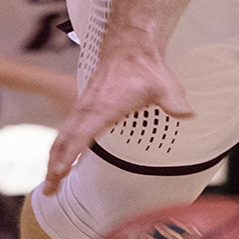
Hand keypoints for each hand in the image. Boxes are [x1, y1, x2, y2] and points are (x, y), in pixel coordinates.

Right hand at [44, 45, 193, 192]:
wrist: (129, 46)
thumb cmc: (146, 68)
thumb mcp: (164, 86)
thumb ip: (174, 102)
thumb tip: (189, 115)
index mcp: (103, 108)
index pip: (80, 136)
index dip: (69, 156)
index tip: (59, 174)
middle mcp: (87, 109)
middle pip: (63, 142)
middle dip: (54, 167)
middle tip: (49, 191)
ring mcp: (83, 108)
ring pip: (61, 137)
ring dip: (53, 159)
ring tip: (50, 183)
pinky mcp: (84, 107)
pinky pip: (65, 130)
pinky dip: (59, 147)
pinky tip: (59, 160)